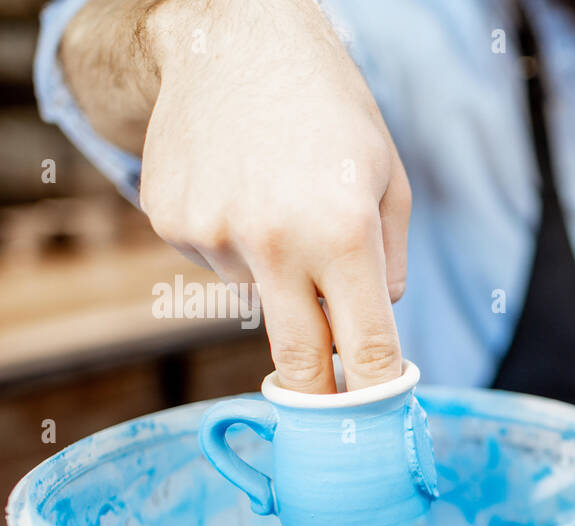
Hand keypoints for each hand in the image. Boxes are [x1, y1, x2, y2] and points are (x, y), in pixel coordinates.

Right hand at [138, 0, 409, 392]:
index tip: (379, 426)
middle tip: (328, 415)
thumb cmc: (331, 110)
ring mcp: (214, 234)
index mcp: (342, 231)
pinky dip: (237, 246)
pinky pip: (218, 266)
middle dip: (318, 399)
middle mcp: (274, 241)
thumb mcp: (389, 180)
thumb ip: (391, 265)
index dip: (376, 393)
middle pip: (299, 362)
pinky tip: (241, 192)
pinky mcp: (171, 224)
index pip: (366, 345)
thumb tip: (374, 329)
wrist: (234, 36)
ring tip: (280, 203)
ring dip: (278, 279)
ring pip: (259, 301)